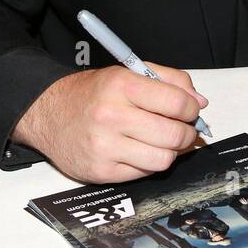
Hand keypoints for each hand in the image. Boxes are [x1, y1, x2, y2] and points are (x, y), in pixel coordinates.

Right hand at [11, 62, 207, 182]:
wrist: (47, 114)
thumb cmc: (91, 94)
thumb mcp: (127, 73)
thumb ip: (168, 81)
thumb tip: (200, 102)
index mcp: (121, 85)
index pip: (177, 103)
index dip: (192, 109)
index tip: (190, 111)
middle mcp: (112, 116)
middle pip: (174, 135)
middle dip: (187, 134)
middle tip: (183, 130)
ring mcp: (105, 147)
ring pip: (163, 159)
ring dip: (171, 152)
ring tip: (163, 141)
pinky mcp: (102, 172)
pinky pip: (144, 174)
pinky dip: (149, 163)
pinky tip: (141, 151)